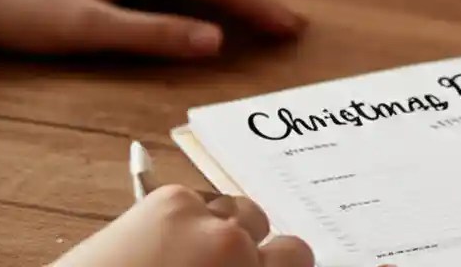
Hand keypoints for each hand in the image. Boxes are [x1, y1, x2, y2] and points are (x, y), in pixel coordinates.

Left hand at [54, 185, 313, 266]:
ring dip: (218, 226)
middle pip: (264, 225)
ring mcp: (198, 215)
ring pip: (231, 207)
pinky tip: (163, 244)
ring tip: (188, 254)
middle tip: (222, 265)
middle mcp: (232, 240)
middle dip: (250, 244)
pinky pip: (197, 199)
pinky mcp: (166, 199)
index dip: (279, 264)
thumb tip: (264, 262)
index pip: (297, 253)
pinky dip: (186, 217)